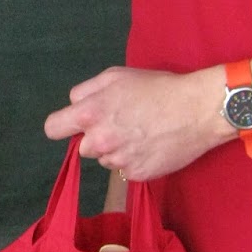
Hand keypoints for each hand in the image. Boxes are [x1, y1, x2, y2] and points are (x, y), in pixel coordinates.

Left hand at [44, 64, 229, 180]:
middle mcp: (100, 141)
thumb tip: (73, 105)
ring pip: (105, 159)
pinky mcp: (136, 174)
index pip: (53, 128)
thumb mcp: (116, 76)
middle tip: (122, 123)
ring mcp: (118, 161)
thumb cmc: (157, 88)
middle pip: (83, 147)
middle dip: (97, 137)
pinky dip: (134, 160)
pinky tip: (151, 145)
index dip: (62, 125)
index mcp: (90, 114)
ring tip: (141, 132)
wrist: (197, 110)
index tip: (72, 125)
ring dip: (116, 149)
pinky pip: (125, 170)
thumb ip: (86, 91)